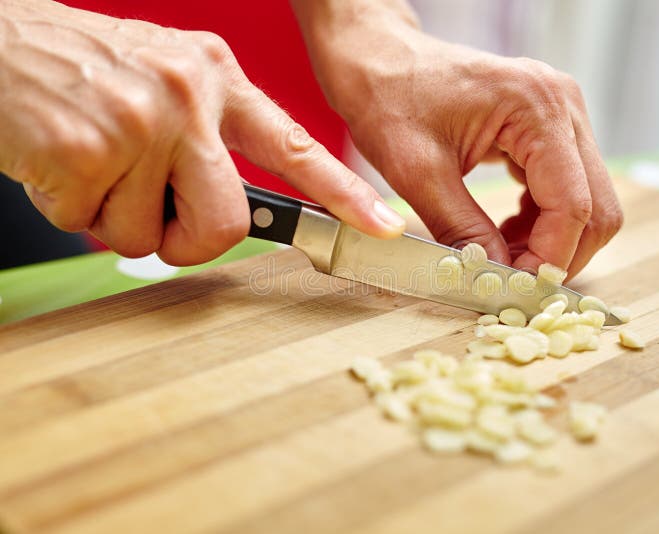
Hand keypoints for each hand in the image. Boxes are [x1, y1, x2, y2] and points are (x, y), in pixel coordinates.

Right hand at [0, 0, 404, 265]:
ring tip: (90, 166)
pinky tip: (55, 161)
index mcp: (216, 76)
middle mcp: (188, 95)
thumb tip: (227, 215)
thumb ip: (206, 140)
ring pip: (150, 236)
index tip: (379, 226)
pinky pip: (91, 227)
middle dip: (185, 240)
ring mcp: (139, 122)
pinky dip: (68, 210)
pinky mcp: (86, 150)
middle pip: (225, 224)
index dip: (341, 194)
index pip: (293, 145)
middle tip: (149, 215)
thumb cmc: (79, 71)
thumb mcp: (164, 82)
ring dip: (115, 219)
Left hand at [294, 2, 622, 278]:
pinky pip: (566, 188)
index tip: (516, 290)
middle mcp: (562, 105)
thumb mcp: (417, 172)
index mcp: (536, 107)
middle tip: (511, 282)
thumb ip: (462, 228)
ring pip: (587, 201)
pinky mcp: (549, 127)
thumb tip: (496, 278)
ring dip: (550, 240)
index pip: (573, 204)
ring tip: (500, 257)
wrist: (380, 60)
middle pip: (597, 206)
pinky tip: (503, 234)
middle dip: (557, 254)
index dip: (549, 258)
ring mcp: (561, 114)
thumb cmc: (390, 99)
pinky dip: (542, 221)